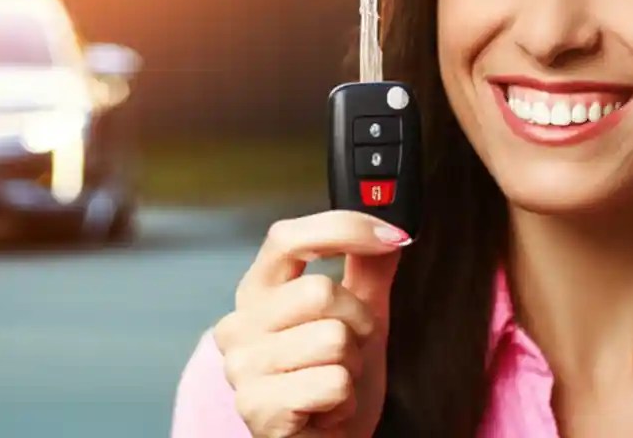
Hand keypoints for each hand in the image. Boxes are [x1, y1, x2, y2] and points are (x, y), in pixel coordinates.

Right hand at [212, 210, 410, 437]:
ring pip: (333, 339)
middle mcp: (239, 324)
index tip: (393, 236)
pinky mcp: (257, 407)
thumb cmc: (334, 384)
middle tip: (350, 353)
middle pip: (321, 290)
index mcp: (258, 292)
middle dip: (358, 325)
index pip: (288, 237)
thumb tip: (391, 221)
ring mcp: (242, 367)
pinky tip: (326, 412)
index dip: (343, 228)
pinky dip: (346, 402)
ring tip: (335, 386)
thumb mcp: (360, 318)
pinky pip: (333, 384)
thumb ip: (368, 268)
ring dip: (353, 369)